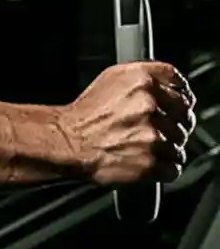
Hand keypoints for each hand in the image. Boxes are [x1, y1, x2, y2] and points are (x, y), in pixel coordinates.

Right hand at [61, 62, 196, 185]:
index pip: (179, 83)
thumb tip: (172, 87)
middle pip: (185, 115)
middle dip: (174, 124)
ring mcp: (151, 134)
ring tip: (142, 148)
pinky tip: (144, 162)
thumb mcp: (111, 80)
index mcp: (140, 79)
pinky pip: (173, 168)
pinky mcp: (150, 161)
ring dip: (166, 148)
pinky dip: (162, 169)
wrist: (65, 143)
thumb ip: (145, 79)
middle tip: (155, 131)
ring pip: (180, 143)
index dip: (180, 96)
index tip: (177, 106)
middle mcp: (148, 104)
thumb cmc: (84, 116)